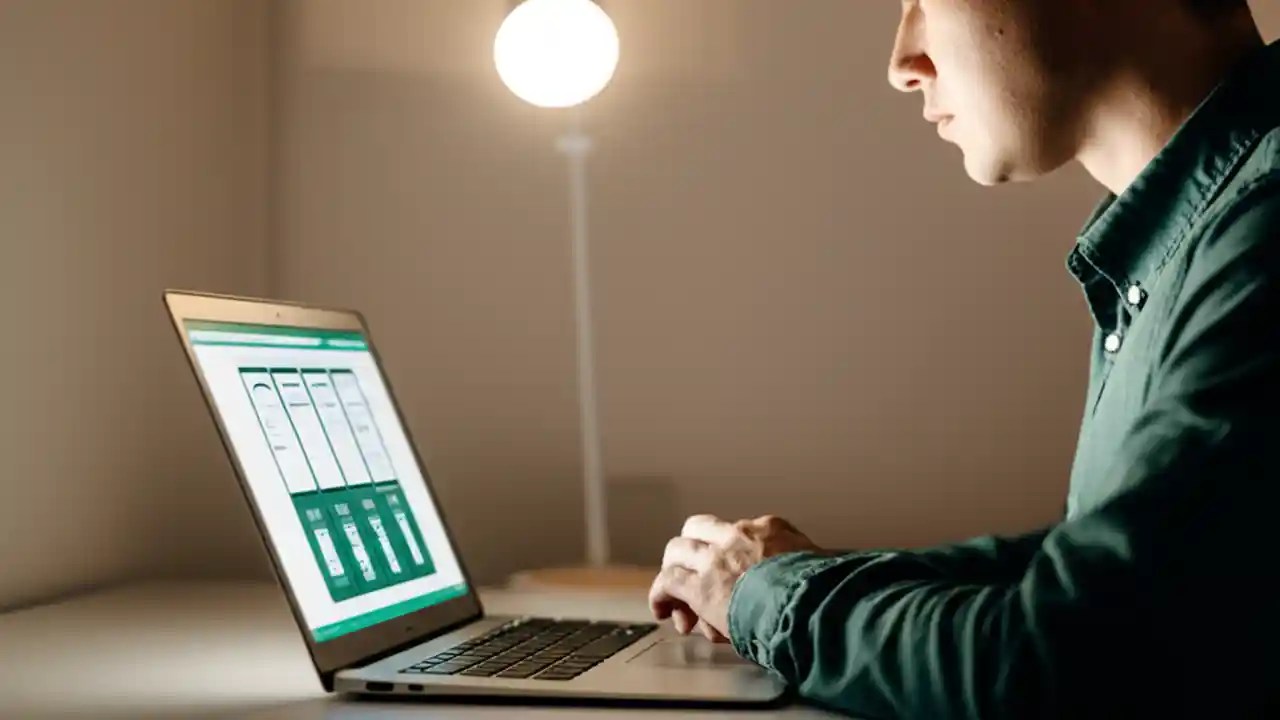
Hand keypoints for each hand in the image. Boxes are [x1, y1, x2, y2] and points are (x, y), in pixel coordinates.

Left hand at [649, 514, 821, 642]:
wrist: (814, 605)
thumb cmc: (824, 591)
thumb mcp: (822, 565)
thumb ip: (807, 564)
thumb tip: (815, 572)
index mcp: (770, 528)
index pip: (735, 531)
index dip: (725, 552)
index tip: (729, 573)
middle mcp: (738, 535)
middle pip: (698, 528)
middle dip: (691, 551)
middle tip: (691, 577)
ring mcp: (716, 558)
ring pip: (677, 550)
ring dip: (673, 572)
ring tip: (674, 597)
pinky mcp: (701, 585)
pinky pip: (668, 581)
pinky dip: (661, 595)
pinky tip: (663, 609)